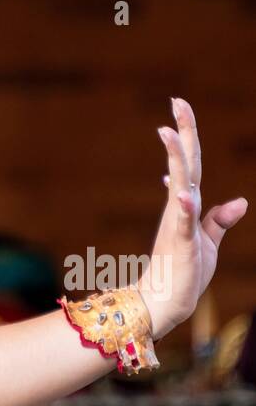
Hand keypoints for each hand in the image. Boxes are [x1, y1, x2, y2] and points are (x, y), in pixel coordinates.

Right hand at [138, 97, 246, 338]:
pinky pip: (183, 222)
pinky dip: (183, 206)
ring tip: (168, 131)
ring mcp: (179, 223)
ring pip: (180, 184)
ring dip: (175, 158)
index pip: (190, 163)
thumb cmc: (184, 273)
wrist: (165, 303)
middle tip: (177, 101)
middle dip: (182, 132)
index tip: (179, 107)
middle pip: (185, 163)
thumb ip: (219, 220)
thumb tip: (240, 201)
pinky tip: (182, 193)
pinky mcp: (182, 244)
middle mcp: (180, 208)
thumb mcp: (208, 242)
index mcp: (187, 205)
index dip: (187, 135)